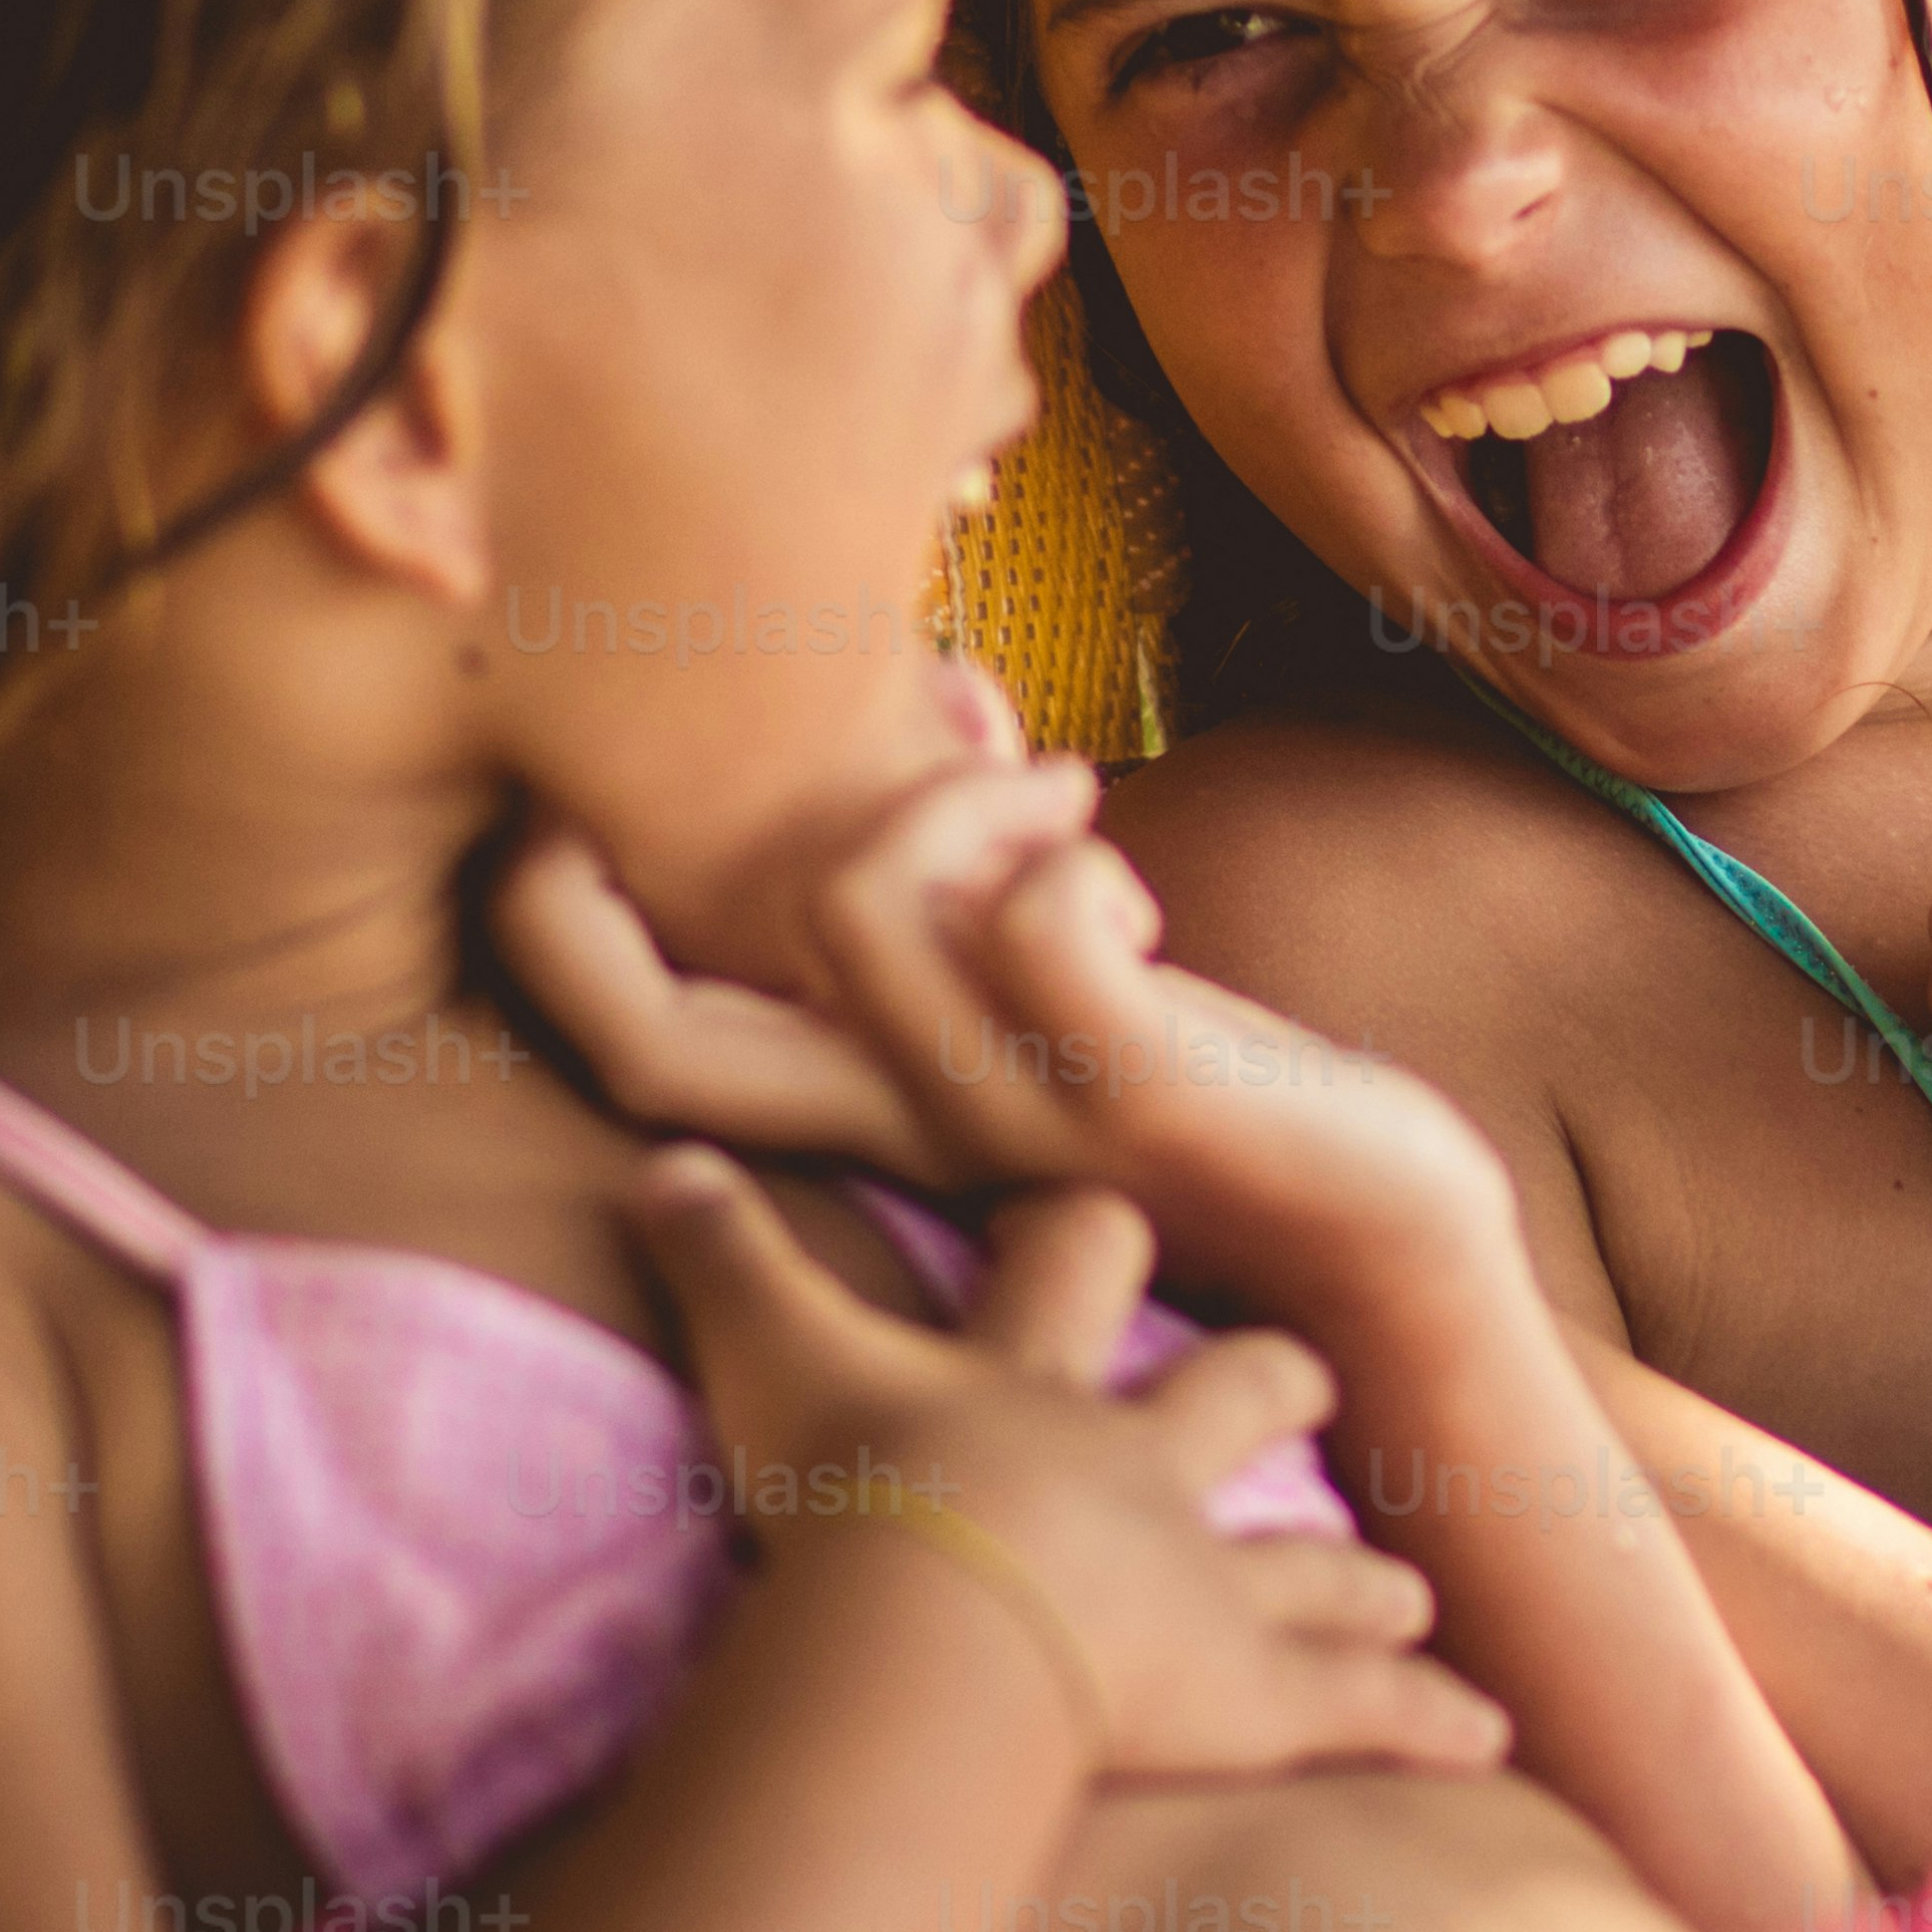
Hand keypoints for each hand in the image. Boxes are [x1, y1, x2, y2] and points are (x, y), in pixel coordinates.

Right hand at [502, 724, 1522, 1327]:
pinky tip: (1123, 887)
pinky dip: (1064, 853)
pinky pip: (1032, 926)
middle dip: (635, 870)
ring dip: (943, 795)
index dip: (551, 930)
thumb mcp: (1038, 983)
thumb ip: (960, 887)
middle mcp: (893, 1129)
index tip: (619, 792)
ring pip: (844, 907)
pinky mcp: (1136, 1098)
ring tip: (1048, 806)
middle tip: (736, 767)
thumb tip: (944, 684)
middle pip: (648, 1044)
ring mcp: (1007, 1120)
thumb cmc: (1207, 1082)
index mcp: (854, 1102)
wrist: (1381, 1247)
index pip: (623, 1047)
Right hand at [628, 1153, 1503, 1788]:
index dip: (1093, 1238)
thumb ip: (716, 1260)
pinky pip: (1360, 1717)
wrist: (945, 1623)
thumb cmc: (853, 1485)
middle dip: (1272, 1384)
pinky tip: (1486, 1734)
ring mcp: (1213, 1588)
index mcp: (1033, 1389)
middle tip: (1306, 1374)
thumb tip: (658, 1154)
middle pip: (1236, 1395)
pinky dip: (1425, 1724)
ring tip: (1410, 1593)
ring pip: (1313, 1565)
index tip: (1119, 1209)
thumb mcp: (769, 1355)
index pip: (1077, 1271)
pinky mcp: (1257, 1704)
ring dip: (1362, 1580)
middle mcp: (1143, 1474)